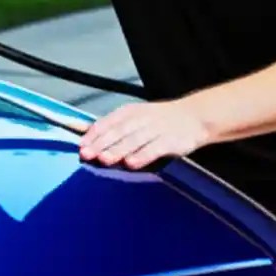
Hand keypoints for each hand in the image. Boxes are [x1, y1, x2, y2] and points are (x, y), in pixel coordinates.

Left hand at [76, 100, 209, 169]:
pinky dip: (142, 156)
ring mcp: (157, 129)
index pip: (108, 121)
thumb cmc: (159, 120)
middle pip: (118, 131)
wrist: (195, 116)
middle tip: (86, 154)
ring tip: (104, 159)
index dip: (94, 134)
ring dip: (118, 149)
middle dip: (101, 143)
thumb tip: (86, 136)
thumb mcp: (136, 116)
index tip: (80, 146)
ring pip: (134, 139)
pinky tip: (131, 163)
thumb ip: (114, 127)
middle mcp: (142, 118)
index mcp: (130, 112)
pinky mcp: (171, 141)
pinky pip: (154, 149)